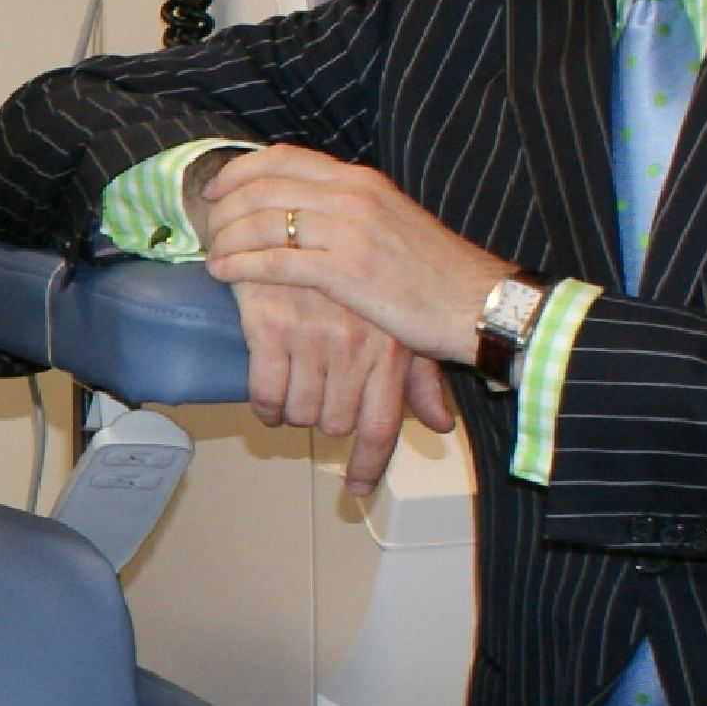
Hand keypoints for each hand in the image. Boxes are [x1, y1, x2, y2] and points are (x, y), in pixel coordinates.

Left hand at [198, 145, 509, 364]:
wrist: (477, 304)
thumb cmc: (438, 275)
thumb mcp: (393, 223)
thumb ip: (352, 212)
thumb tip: (312, 214)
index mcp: (361, 181)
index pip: (285, 158)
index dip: (241, 171)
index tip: (218, 189)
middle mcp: (351, 196)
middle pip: (264, 186)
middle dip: (225, 206)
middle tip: (206, 226)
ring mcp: (348, 231)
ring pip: (262, 221)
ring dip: (226, 237)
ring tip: (212, 254)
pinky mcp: (345, 272)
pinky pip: (275, 262)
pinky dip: (240, 265)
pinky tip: (223, 274)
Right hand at [227, 279, 457, 495]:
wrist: (291, 217)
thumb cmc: (347, 273)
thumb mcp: (393, 319)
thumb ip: (418, 376)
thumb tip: (441, 425)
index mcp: (388, 343)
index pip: (382, 423)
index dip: (369, 463)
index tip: (358, 488)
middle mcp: (354, 343)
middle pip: (335, 423)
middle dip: (324, 422)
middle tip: (317, 404)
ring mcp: (312, 335)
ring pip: (300, 412)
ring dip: (294, 414)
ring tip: (293, 392)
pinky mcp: (270, 325)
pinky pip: (267, 394)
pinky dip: (265, 408)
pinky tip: (267, 400)